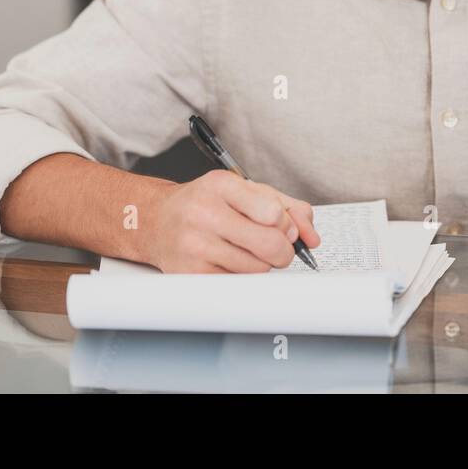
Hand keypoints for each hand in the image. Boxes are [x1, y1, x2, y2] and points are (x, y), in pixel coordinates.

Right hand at [145, 170, 320, 272]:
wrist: (157, 221)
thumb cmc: (205, 203)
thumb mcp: (246, 191)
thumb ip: (287, 207)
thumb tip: (311, 236)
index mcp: (222, 186)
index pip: (272, 212)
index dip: (287, 225)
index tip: (282, 227)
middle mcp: (205, 213)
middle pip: (269, 245)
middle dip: (283, 250)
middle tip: (278, 247)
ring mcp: (196, 245)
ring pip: (257, 268)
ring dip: (262, 263)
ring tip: (246, 250)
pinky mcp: (191, 273)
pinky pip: (237, 283)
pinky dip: (241, 275)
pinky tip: (229, 260)